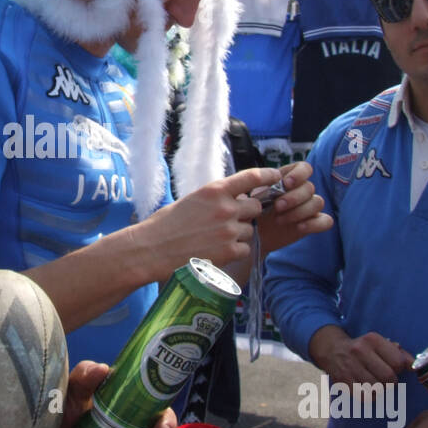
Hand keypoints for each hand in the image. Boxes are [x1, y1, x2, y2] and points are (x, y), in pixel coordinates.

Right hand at [130, 167, 272, 280]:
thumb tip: (233, 198)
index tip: (276, 176)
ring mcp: (229, 230)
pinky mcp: (229, 251)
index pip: (251, 177)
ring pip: (250, 230)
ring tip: (215, 240)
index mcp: (214, 190)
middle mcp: (225, 208)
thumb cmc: (164, 225)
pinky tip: (217, 252)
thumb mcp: (190, 201)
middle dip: (247, 213)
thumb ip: (214, 199)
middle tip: (231, 221)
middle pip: (255, 207)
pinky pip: (245, 248)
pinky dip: (235, 251)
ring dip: (239, 235)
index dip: (268, 175)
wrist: (150, 250)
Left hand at [254, 161, 333, 252]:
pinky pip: (326, 221)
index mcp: (288, 178)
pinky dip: (314, 224)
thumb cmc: (250, 210)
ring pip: (318, 202)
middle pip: (310, 187)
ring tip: (280, 220)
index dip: (299, 174)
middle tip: (277, 207)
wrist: (251, 233)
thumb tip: (271, 175)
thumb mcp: (250, 194)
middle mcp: (301, 191)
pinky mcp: (312, 224)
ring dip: (300, 211)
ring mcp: (308, 208)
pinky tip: (298, 227)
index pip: (305, 168)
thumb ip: (259, 182)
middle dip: (294, 197)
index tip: (285, 184)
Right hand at [310, 327, 411, 386]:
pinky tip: (367, 388)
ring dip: (381, 389)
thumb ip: (399, 353)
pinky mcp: (343, 380)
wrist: (332, 349)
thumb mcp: (379, 344)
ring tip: (377, 383)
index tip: (395, 368)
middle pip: (389, 377)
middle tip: (387, 379)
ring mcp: (350, 366)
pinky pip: (365, 396)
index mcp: (372, 340)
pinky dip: (370, 396)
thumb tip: (416, 366)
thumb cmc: (363, 348)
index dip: (400, 368)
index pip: (398, 362)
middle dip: (392, 382)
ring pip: (378, 388)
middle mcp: (360, 351)